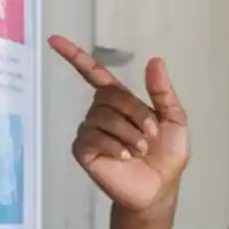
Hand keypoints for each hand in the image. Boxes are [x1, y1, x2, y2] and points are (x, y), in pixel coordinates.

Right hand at [48, 35, 189, 213]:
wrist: (159, 188)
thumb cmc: (167, 154)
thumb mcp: (174, 119)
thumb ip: (162, 92)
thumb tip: (155, 60)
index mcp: (121, 102)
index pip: (94, 74)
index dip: (75, 56)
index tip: (54, 40)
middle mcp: (101, 113)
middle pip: (108, 96)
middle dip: (135, 112)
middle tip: (151, 134)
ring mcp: (90, 131)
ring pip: (102, 117)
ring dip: (128, 133)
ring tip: (141, 150)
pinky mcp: (84, 151)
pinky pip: (92, 138)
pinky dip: (113, 146)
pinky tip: (124, 157)